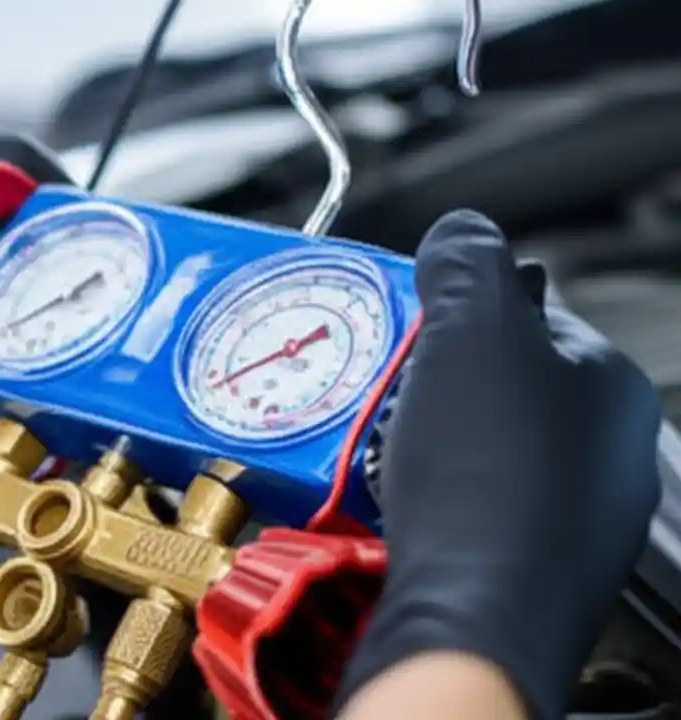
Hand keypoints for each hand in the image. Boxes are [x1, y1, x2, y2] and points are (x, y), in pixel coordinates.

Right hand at [335, 210, 660, 718]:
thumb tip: (464, 229)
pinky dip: (430, 500)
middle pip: (500, 388)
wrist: (474, 613)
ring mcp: (573, 518)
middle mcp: (606, 454)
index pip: (532, 319)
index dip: (460, 313)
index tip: (409, 324)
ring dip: (425, 442)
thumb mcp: (473, 332)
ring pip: (482, 453)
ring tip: (380, 446)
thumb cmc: (487, 477)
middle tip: (383, 385)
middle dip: (433, 382)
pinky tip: (401, 505)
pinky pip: (471, 511)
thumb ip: (469, 263)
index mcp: (609, 387)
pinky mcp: (527, 570)